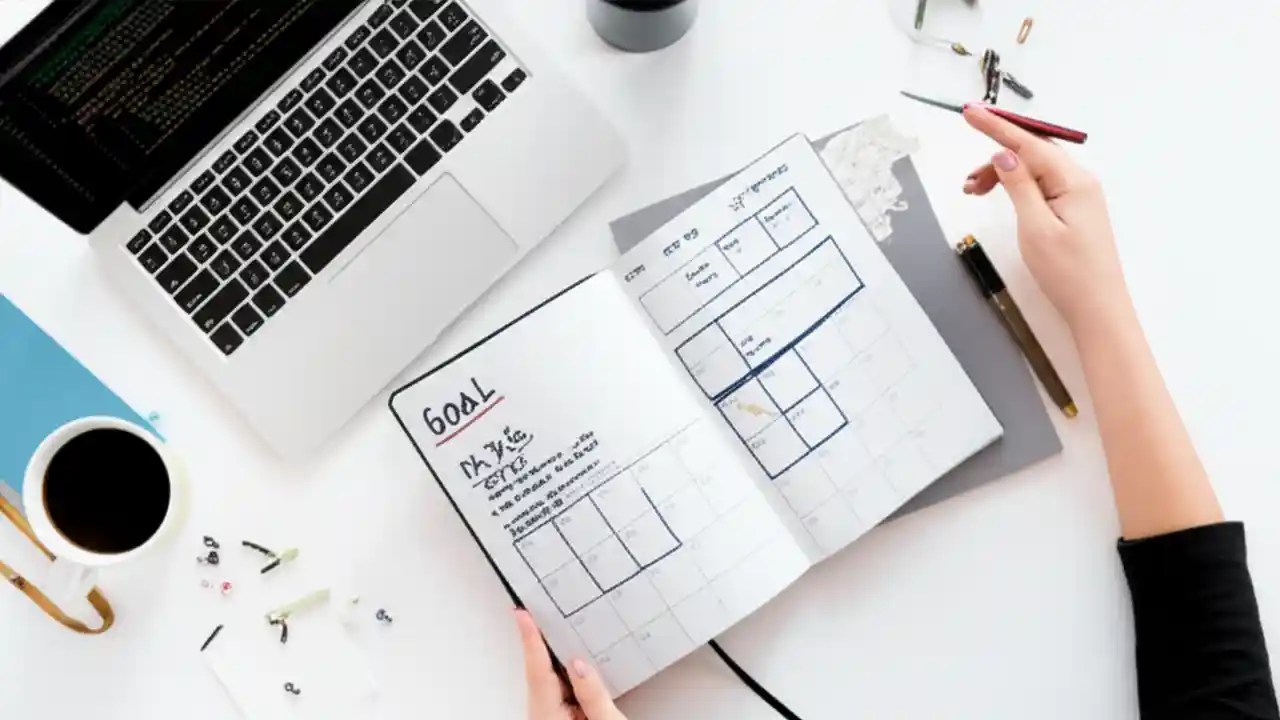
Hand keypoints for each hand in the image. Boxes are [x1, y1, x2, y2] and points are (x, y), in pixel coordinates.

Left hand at [516, 609, 627, 719]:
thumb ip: (593, 694)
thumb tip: (581, 665)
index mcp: (548, 715)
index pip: (537, 670)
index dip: (531, 639)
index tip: (522, 614)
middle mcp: (543, 716)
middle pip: (542, 673)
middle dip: (544, 642)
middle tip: (539, 610)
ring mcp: (550, 718)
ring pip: (551, 681)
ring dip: (558, 658)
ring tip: (562, 630)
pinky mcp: (560, 719)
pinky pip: (560, 691)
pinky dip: (566, 674)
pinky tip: (577, 664)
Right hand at [961, 105, 1129, 330]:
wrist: (1097, 308)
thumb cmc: (1068, 273)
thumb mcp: (1036, 228)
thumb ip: (1020, 187)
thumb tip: (1004, 154)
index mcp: (1074, 181)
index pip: (1029, 144)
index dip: (997, 127)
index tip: (970, 113)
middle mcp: (1080, 181)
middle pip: (1031, 154)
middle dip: (995, 157)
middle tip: (966, 182)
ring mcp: (1079, 195)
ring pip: (1034, 170)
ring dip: (1003, 175)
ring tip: (974, 193)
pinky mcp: (1074, 210)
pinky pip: (1041, 185)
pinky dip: (1016, 187)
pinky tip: (1000, 197)